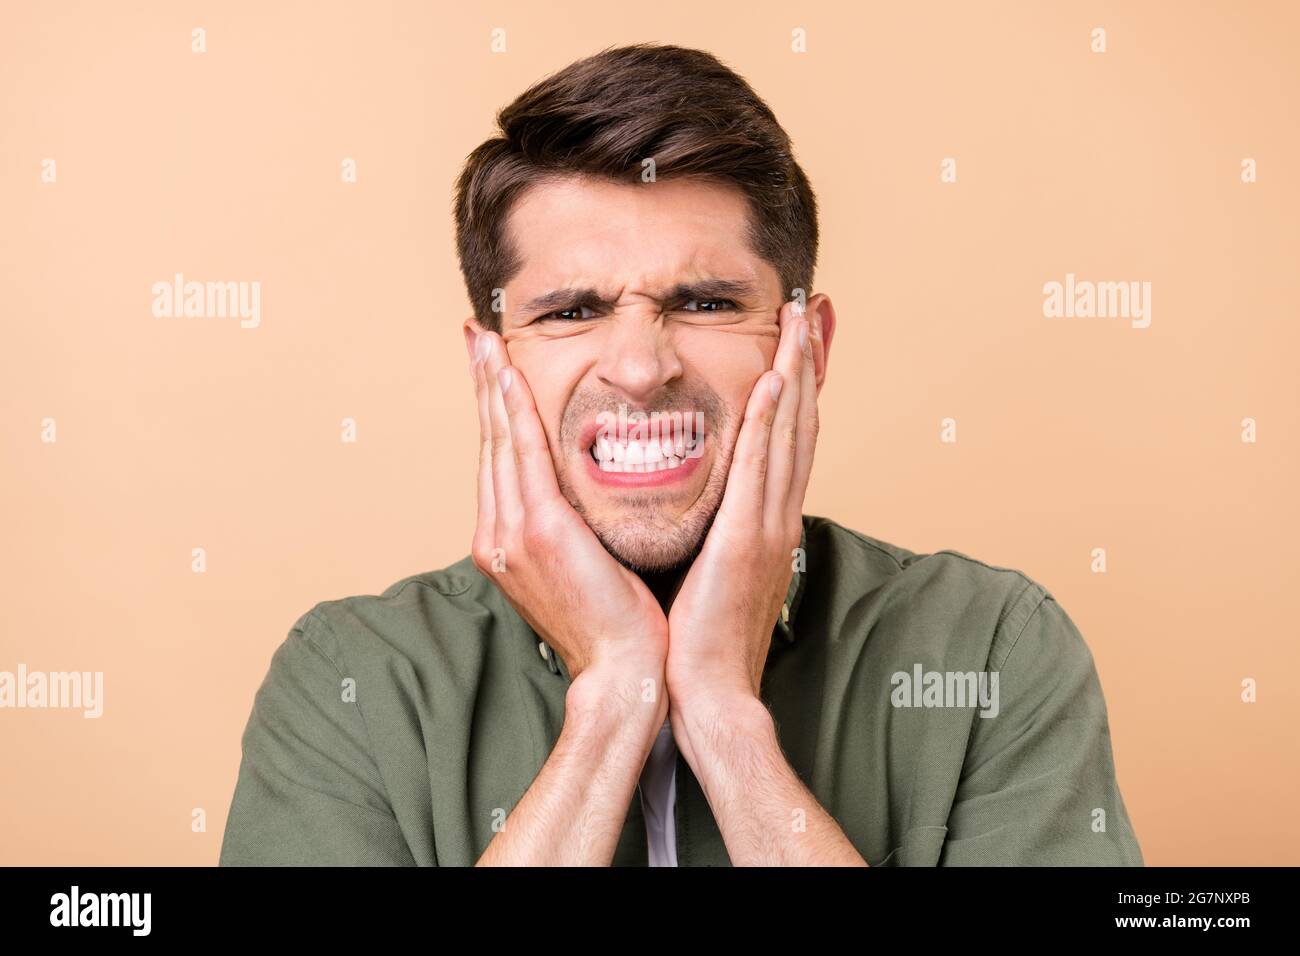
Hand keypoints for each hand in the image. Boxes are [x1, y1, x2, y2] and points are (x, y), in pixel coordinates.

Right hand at [468, 329, 668, 690]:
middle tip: (475, 334)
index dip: (492, 412)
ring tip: (485, 339)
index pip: (500, 461)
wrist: (625, 671)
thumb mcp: (584, 569)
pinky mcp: (540, 532)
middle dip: (481, 385)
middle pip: (490, 443)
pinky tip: (509, 376)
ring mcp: (512, 534)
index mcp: (506, 544)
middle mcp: (498, 535)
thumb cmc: (617, 624)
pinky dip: (514, 412)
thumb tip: (583, 498)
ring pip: (500, 442)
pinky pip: (524, 456)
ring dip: (490, 385)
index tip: (490, 370)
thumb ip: (572, 529)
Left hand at [664, 300, 820, 730]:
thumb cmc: (699, 635)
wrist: (705, 689)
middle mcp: (776, 515)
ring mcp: (767, 526)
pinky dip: (772, 424)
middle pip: (801, 423)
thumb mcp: (711, 567)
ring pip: (789, 434)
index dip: (798, 385)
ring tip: (802, 321)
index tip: (800, 339)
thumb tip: (704, 499)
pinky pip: (761, 471)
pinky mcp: (746, 542)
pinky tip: (774, 382)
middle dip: (809, 362)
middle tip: (814, 308)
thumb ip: (715, 526)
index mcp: (766, 520)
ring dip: (797, 373)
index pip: (788, 438)